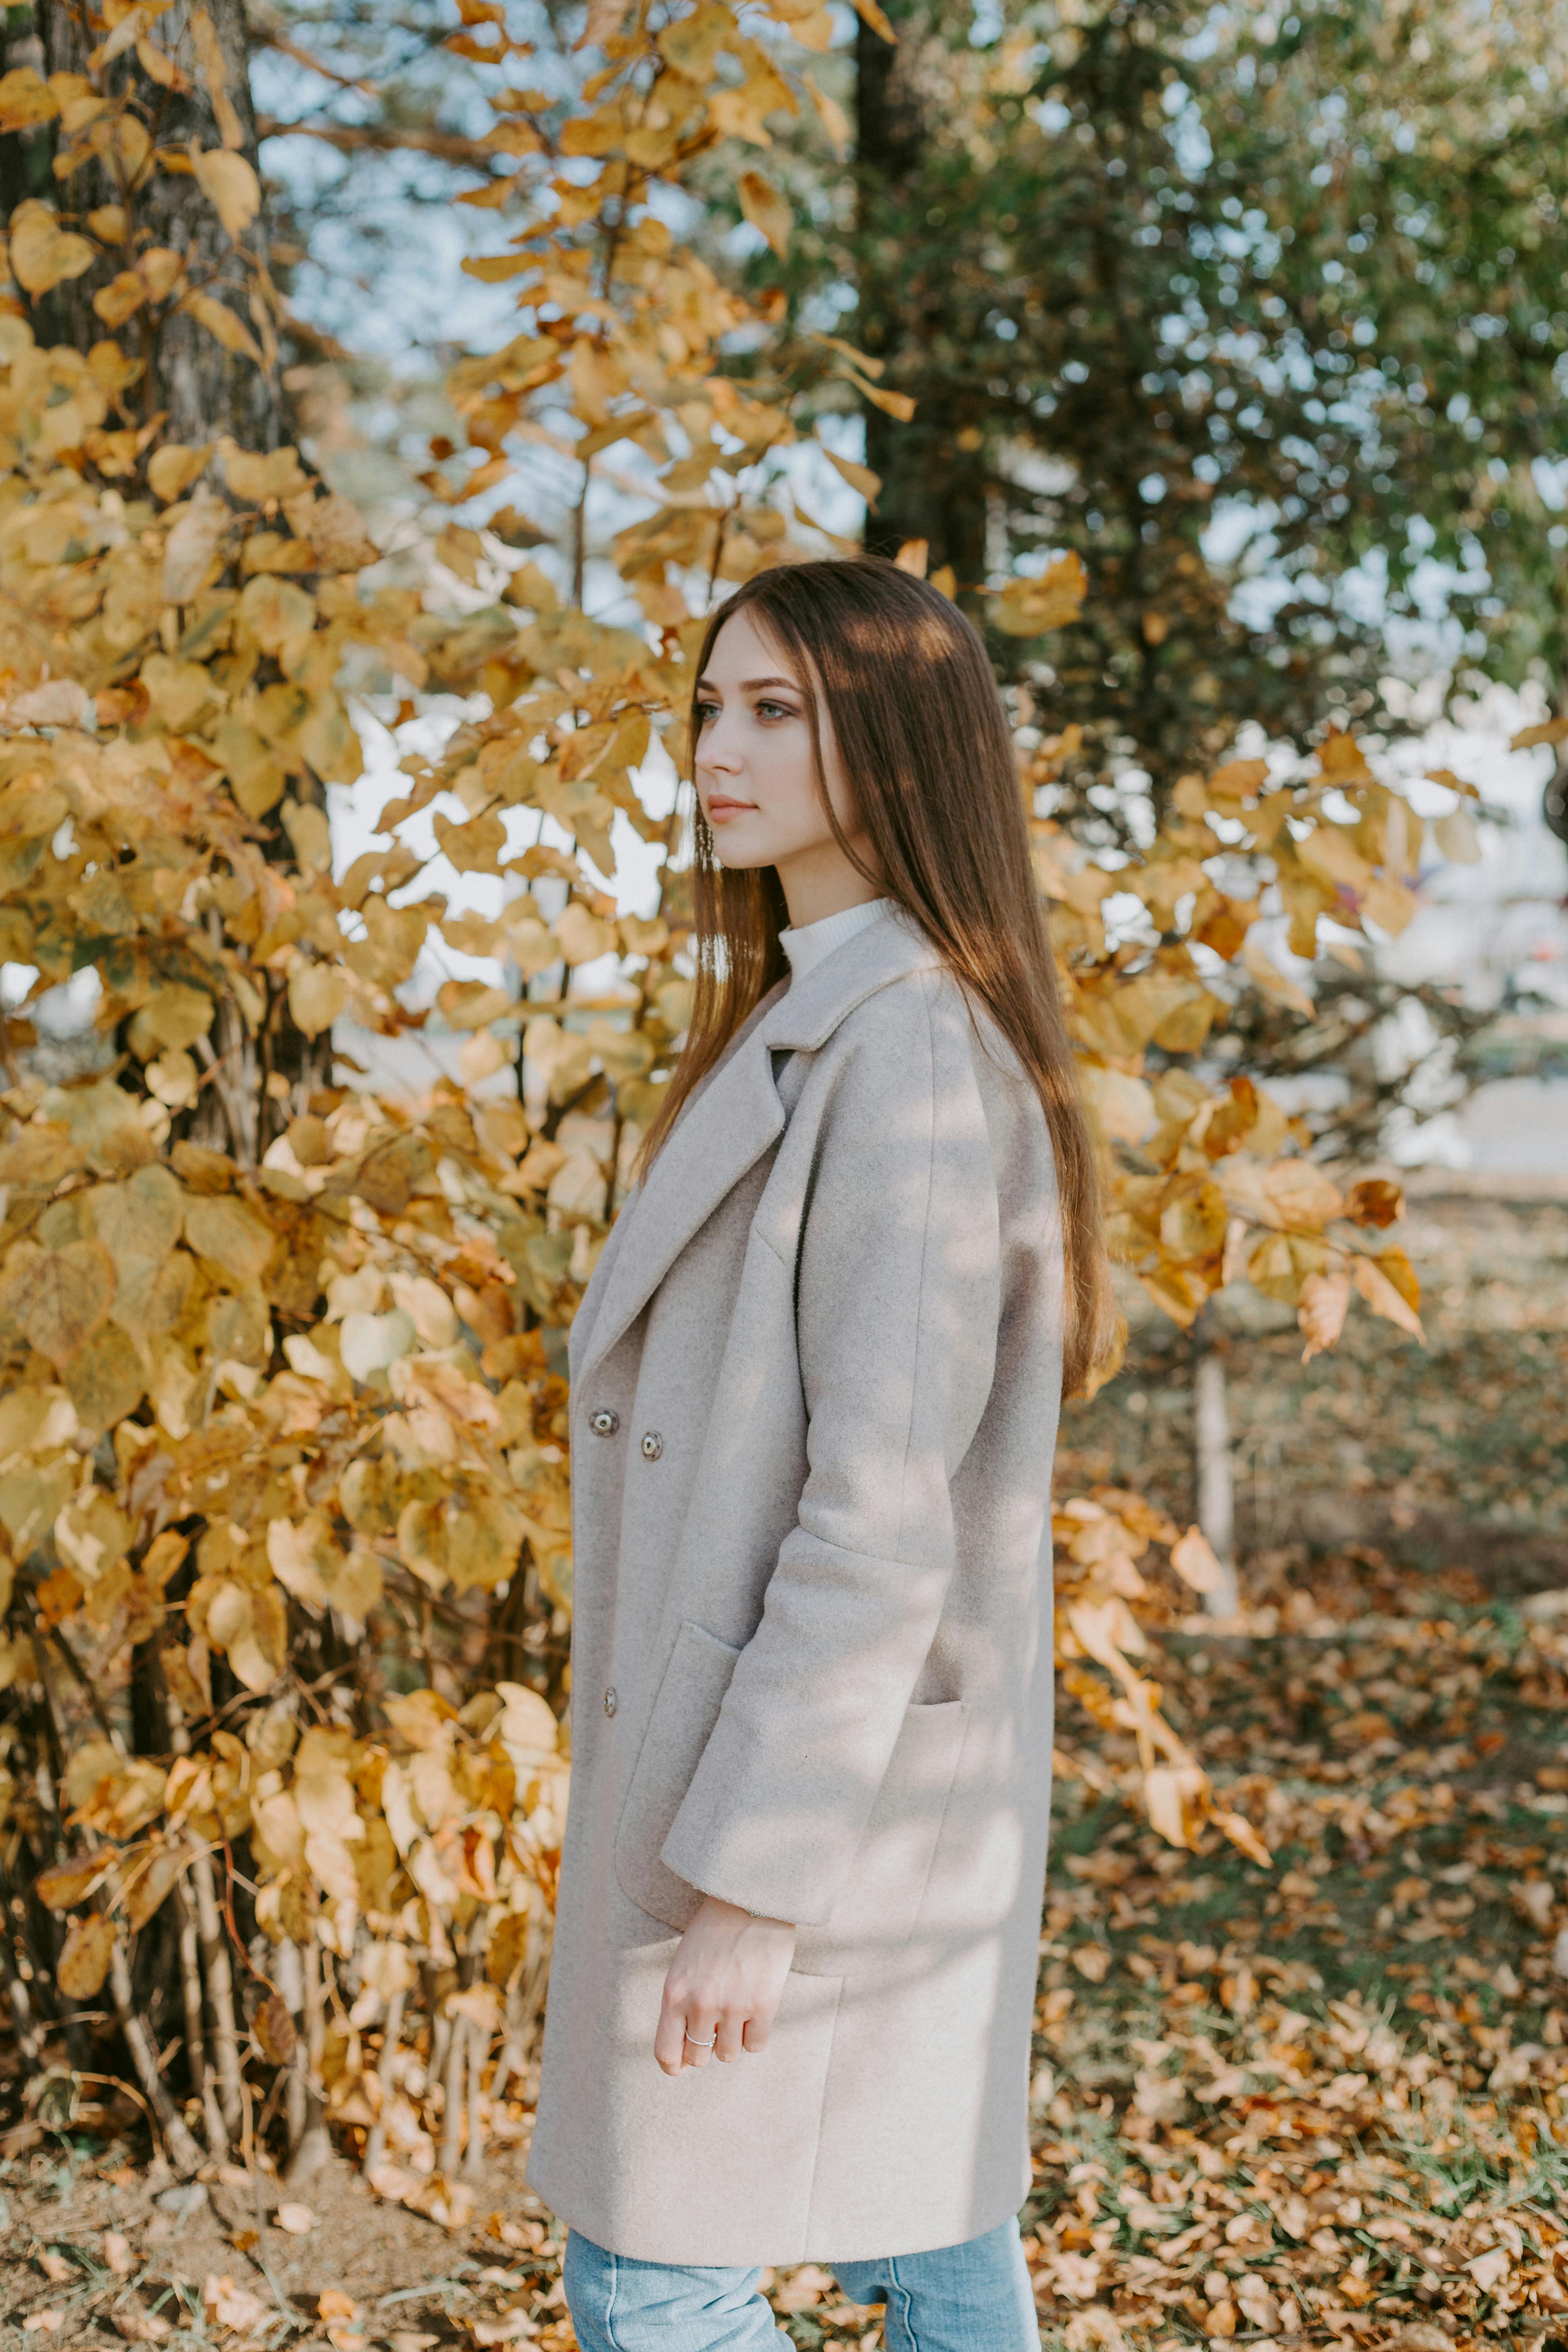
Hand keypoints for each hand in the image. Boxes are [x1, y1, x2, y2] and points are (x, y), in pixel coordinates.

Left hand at [654, 1895, 795, 2074]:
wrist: (752, 1897)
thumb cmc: (715, 1929)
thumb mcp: (684, 1963)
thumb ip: (682, 2001)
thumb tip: (687, 2045)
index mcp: (674, 1992)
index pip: (666, 2053)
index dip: (674, 2065)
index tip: (682, 2063)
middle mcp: (701, 2003)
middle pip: (698, 2057)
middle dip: (706, 2046)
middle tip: (716, 2025)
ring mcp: (733, 2006)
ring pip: (728, 2054)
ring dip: (732, 2039)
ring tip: (737, 2011)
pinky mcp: (763, 2004)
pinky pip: (756, 2045)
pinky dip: (755, 2035)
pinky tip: (756, 2011)